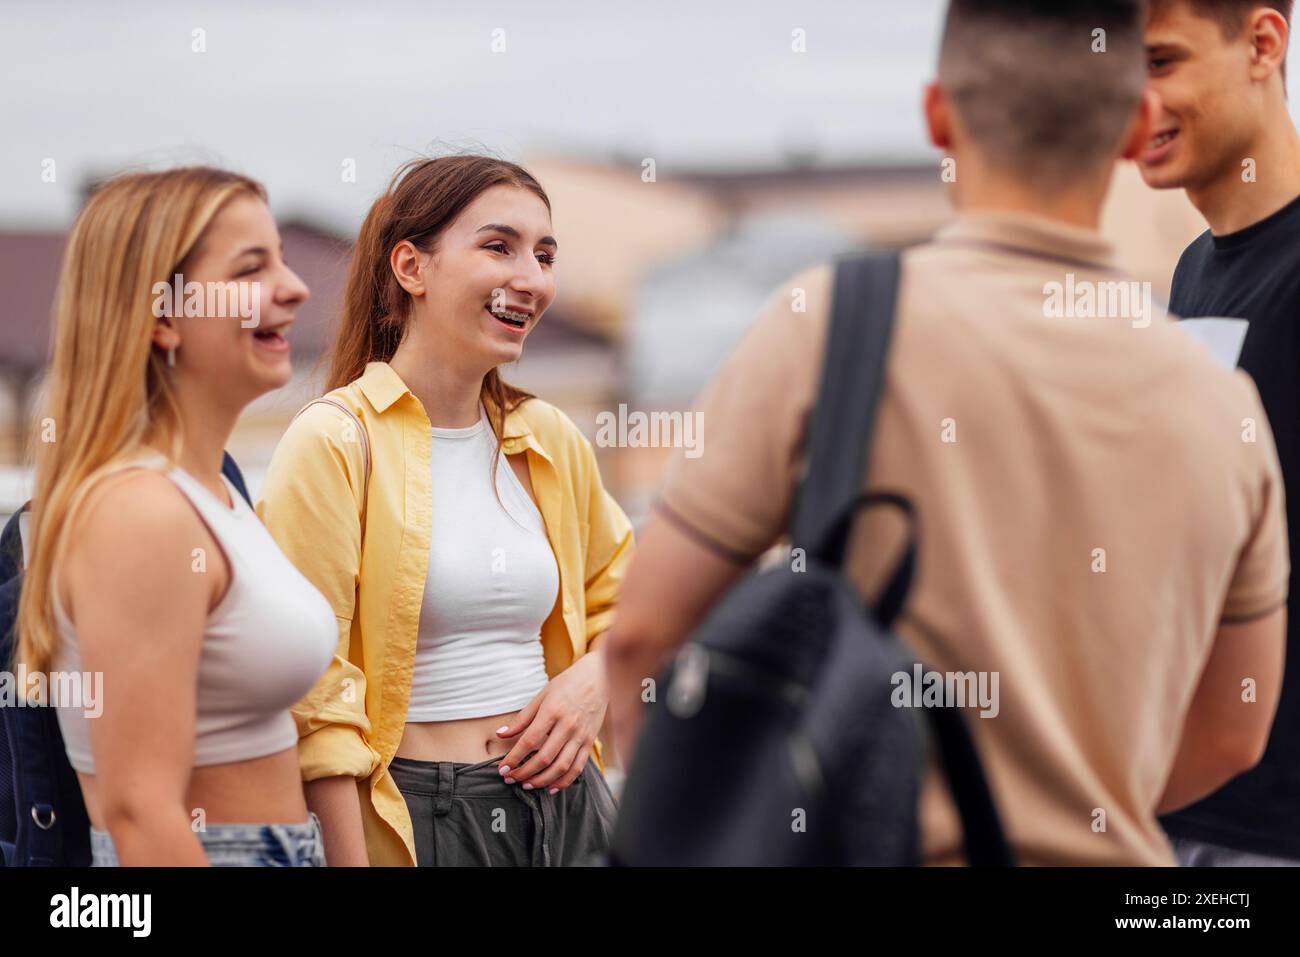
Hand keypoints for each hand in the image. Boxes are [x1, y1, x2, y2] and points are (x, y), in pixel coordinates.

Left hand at [495, 649, 607, 793]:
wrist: (598, 677)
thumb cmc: (567, 684)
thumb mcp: (542, 695)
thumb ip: (522, 718)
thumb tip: (501, 733)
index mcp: (552, 711)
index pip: (529, 741)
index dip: (513, 758)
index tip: (502, 769)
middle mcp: (568, 725)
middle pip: (544, 758)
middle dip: (524, 773)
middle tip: (511, 779)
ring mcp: (581, 735)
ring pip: (561, 767)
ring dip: (542, 780)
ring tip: (527, 784)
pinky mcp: (590, 742)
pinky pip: (578, 767)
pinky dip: (564, 781)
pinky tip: (551, 787)